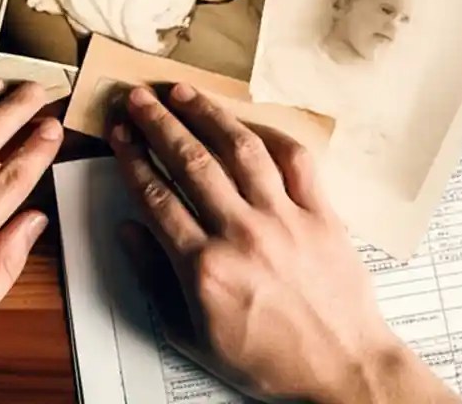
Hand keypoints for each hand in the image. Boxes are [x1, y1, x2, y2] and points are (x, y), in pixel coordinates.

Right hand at [107, 84, 457, 403]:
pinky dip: (270, 134)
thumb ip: (154, 279)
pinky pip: (296, 160)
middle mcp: (242, 235)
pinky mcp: (322, 214)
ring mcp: (285, 220)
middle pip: (190, 162)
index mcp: (204, 268)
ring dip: (206, 114)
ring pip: (240, 149)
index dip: (132, 157)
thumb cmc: (268, 359)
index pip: (156, 195)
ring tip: (182, 92)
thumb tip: (127, 231)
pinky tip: (247, 121)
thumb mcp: (192, 335)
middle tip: (138, 98)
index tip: (119, 133)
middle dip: (158, 123)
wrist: (342, 369)